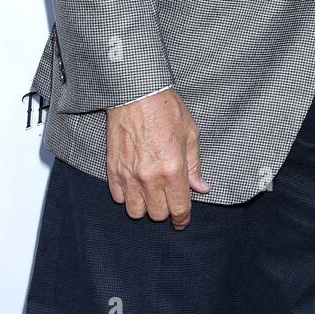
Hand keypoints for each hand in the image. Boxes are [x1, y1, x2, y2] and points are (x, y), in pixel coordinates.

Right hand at [106, 89, 208, 227]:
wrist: (136, 93)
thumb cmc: (166, 109)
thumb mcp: (190, 135)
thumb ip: (195, 166)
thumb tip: (201, 188)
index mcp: (173, 169)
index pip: (178, 209)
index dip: (182, 219)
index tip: (182, 220)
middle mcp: (149, 177)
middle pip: (157, 214)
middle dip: (166, 210)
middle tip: (168, 197)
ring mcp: (128, 175)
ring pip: (135, 211)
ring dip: (145, 206)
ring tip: (150, 192)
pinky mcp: (112, 169)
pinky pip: (118, 197)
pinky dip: (127, 195)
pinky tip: (135, 183)